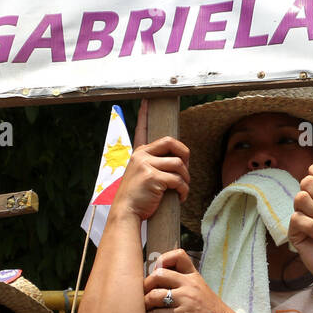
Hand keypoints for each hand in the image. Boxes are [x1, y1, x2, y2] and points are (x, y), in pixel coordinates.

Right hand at [111, 101, 189, 221]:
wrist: (126, 214)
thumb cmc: (137, 198)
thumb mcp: (141, 175)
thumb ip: (153, 165)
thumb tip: (177, 161)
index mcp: (138, 153)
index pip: (141, 129)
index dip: (144, 113)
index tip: (147, 99)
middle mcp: (141, 156)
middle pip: (173, 142)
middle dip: (186, 155)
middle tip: (186, 169)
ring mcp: (146, 165)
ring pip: (179, 165)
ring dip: (186, 179)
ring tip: (182, 189)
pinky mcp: (153, 177)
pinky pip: (179, 180)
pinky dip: (184, 190)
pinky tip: (181, 197)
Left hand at [144, 248, 236, 312]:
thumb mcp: (202, 291)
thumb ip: (185, 285)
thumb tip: (160, 285)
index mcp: (194, 277)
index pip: (178, 255)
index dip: (163, 260)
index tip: (158, 271)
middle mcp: (190, 285)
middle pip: (158, 275)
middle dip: (146, 285)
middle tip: (144, 294)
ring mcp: (185, 300)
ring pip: (153, 295)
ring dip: (145, 304)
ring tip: (145, 310)